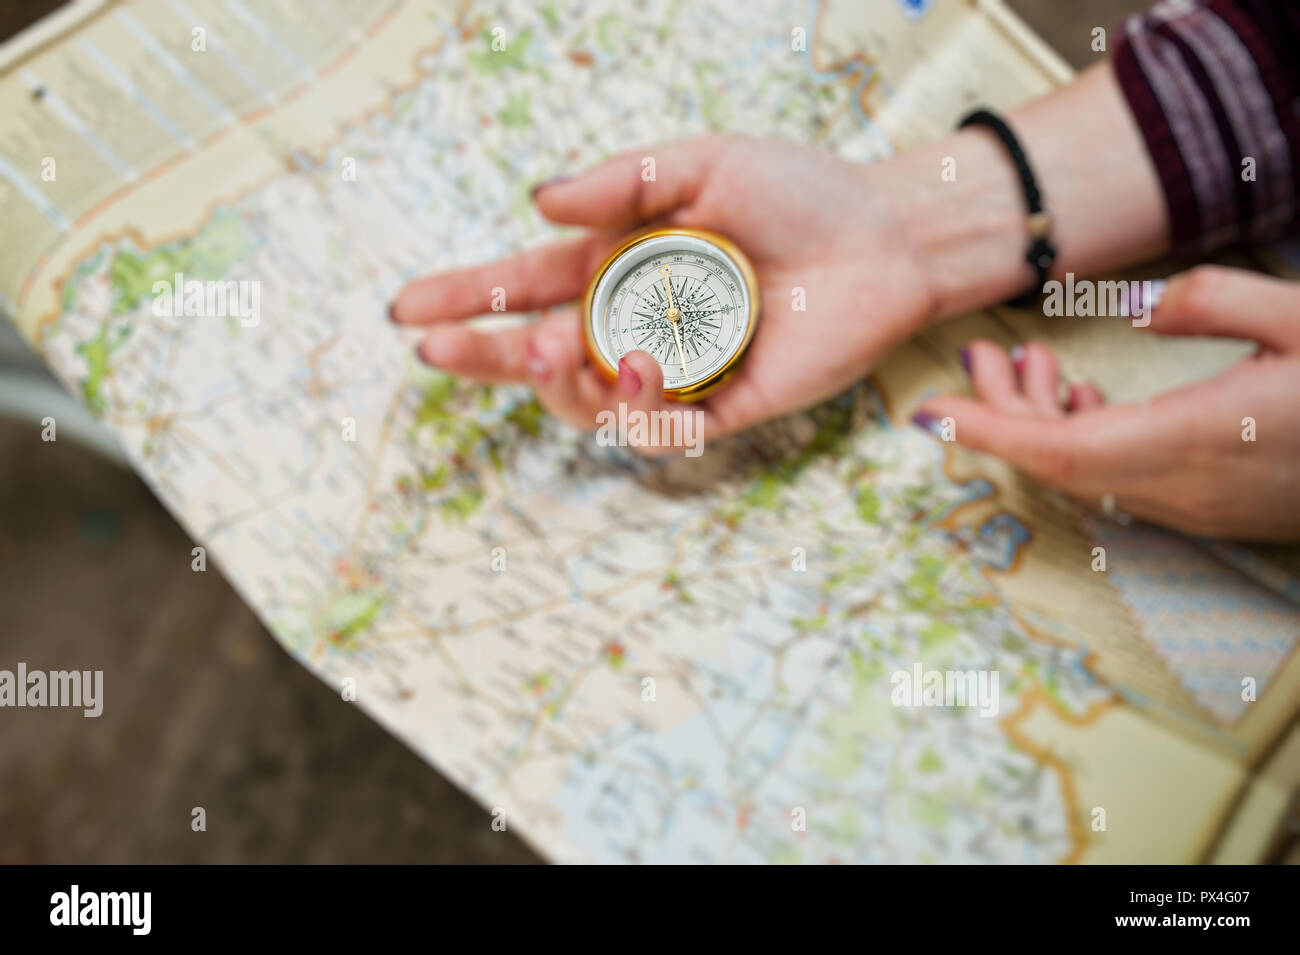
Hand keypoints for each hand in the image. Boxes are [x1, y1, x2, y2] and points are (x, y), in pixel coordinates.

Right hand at [389, 134, 936, 449]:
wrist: (884, 239)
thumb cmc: (796, 192)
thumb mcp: (702, 163)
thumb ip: (621, 183)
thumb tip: (539, 202)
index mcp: (618, 261)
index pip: (524, 286)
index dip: (464, 298)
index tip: (406, 309)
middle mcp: (635, 320)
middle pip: (537, 353)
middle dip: (482, 355)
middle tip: (436, 352)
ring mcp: (674, 370)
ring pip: (587, 401)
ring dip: (558, 383)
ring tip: (552, 350)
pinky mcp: (721, 407)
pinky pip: (658, 430)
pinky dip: (637, 411)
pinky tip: (640, 372)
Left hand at [913, 266, 1299, 540]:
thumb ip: (1215, 301)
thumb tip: (1137, 311)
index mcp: (1191, 440)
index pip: (1056, 449)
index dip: (987, 432)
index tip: (929, 413)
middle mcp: (1177, 487)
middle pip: (1056, 460)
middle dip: (1003, 412)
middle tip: (977, 358)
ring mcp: (1191, 507)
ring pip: (1082, 470)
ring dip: (1043, 420)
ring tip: (1027, 364)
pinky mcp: (1207, 509)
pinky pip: (1116, 478)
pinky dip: (1082, 438)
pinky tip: (1082, 396)